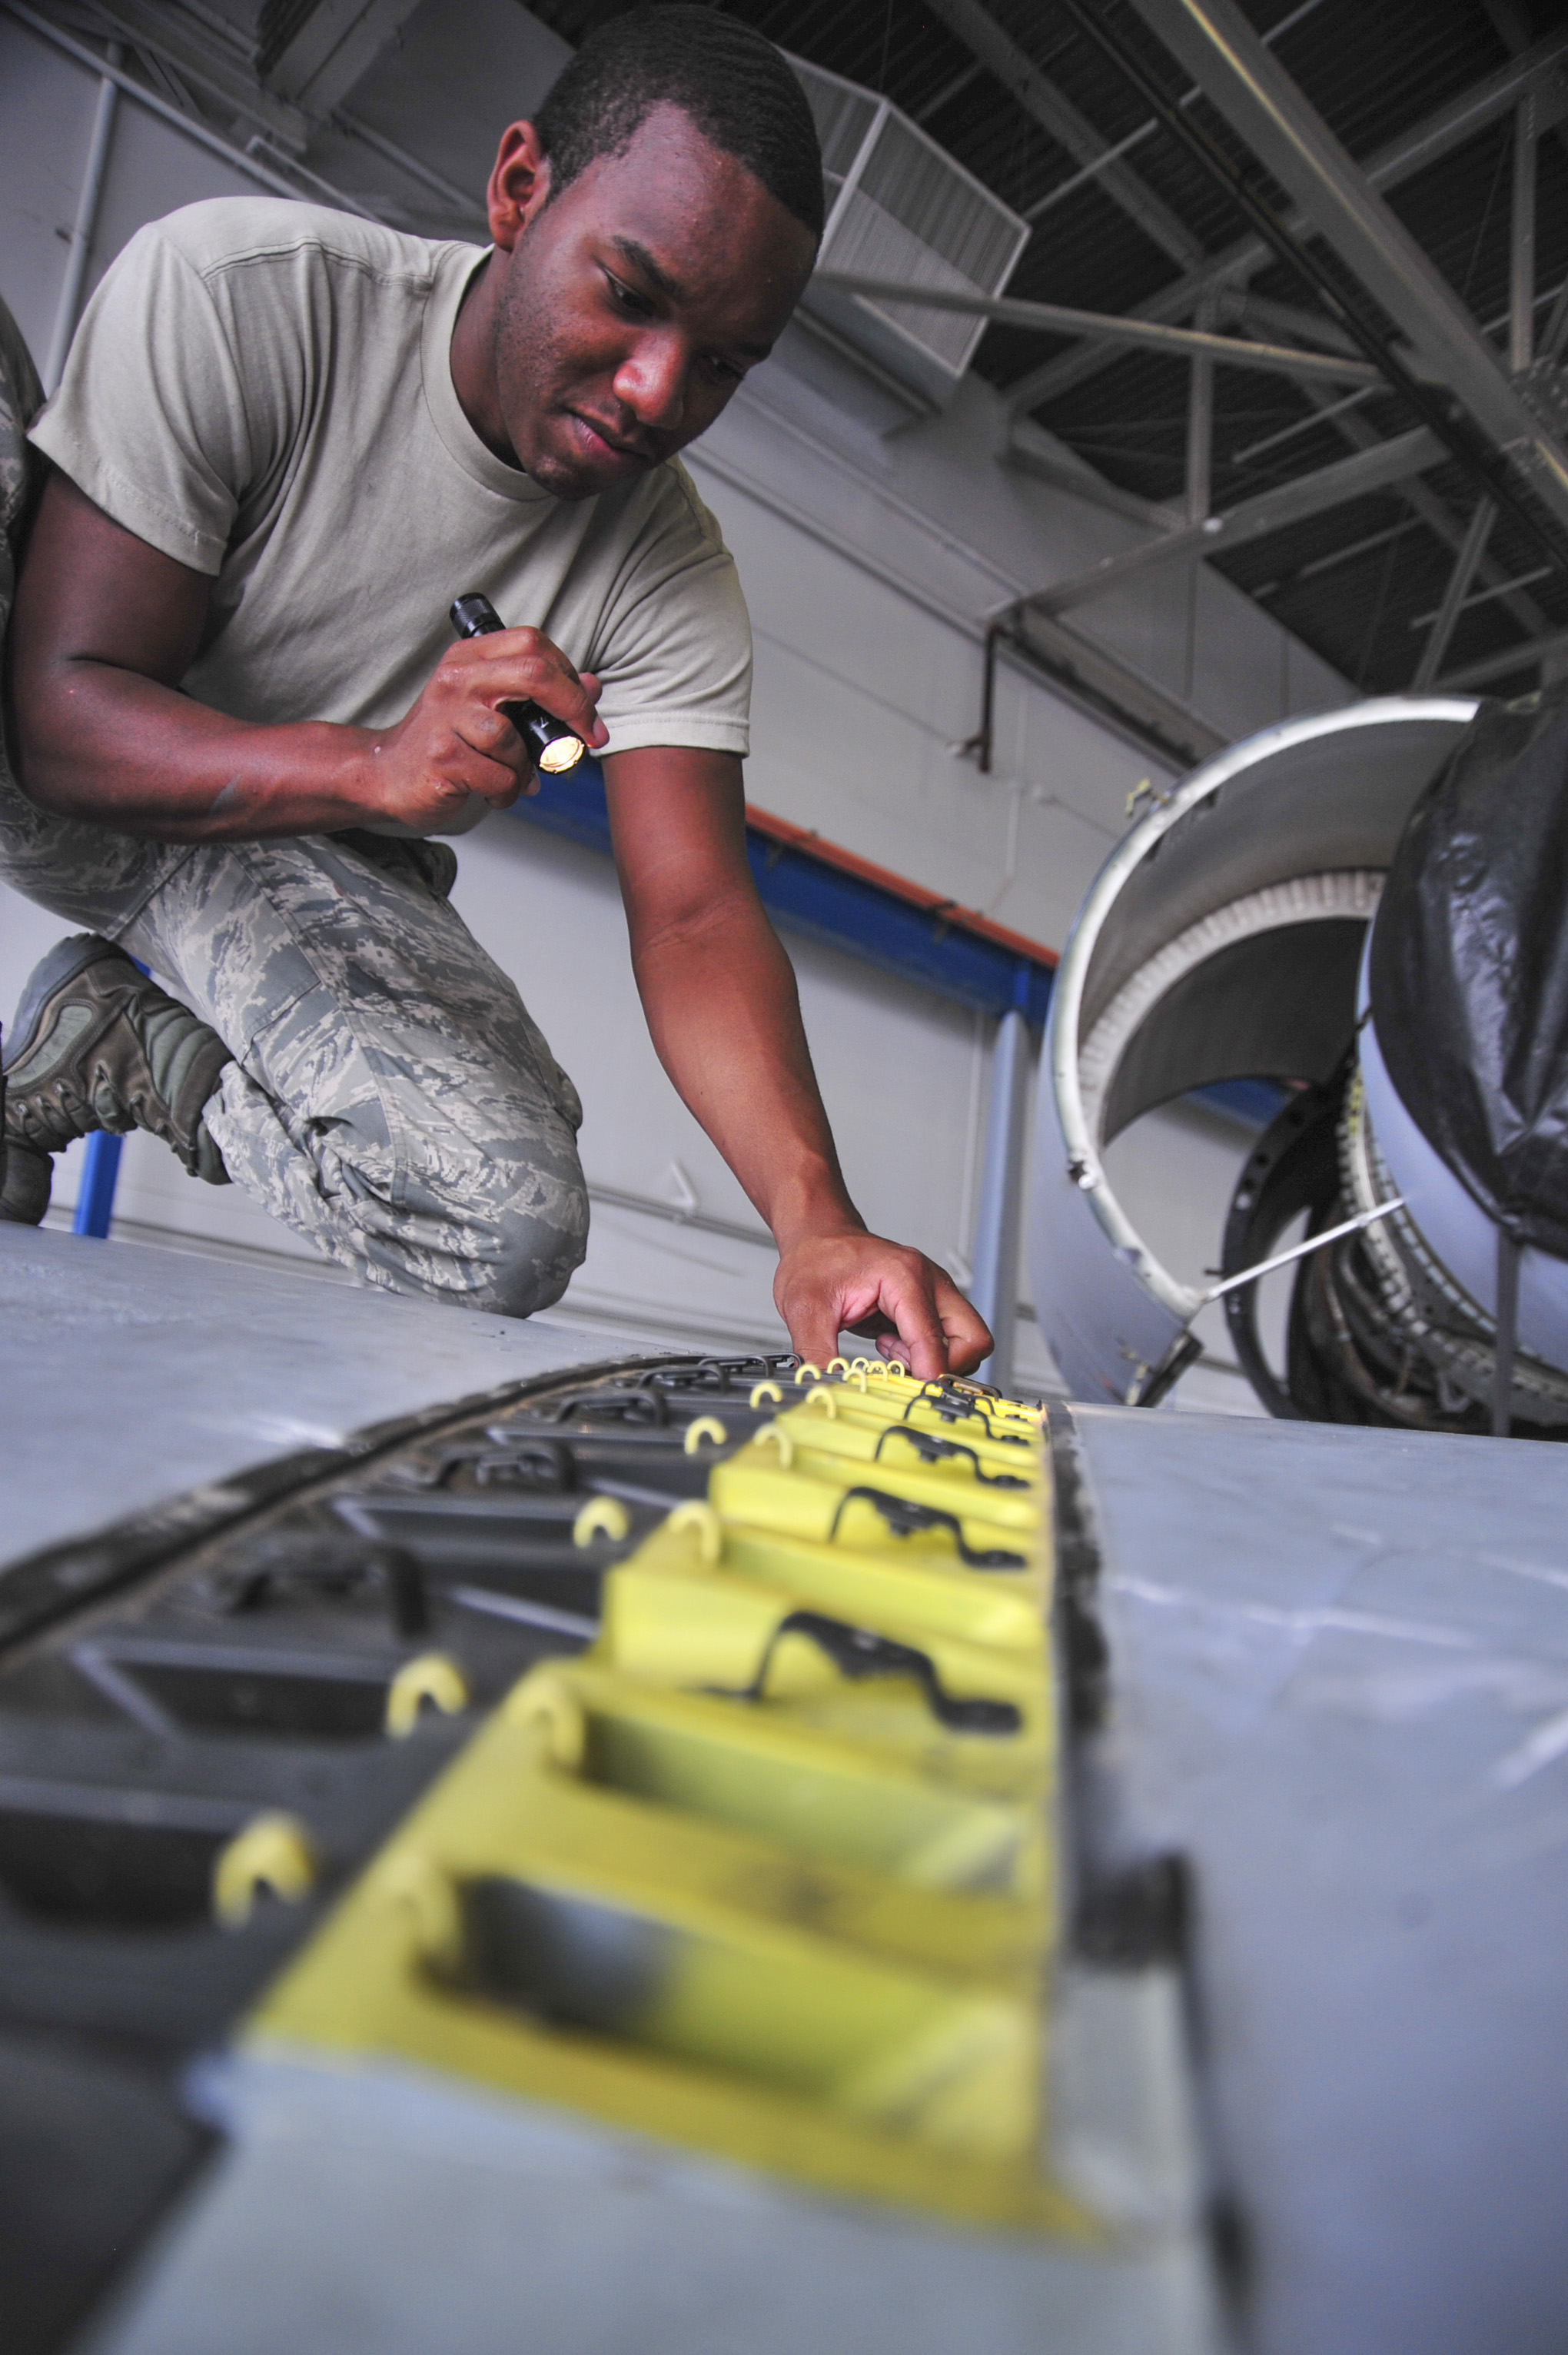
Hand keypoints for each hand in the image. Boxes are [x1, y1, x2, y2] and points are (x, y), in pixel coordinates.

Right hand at [358, 627, 607, 829]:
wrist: (388, 774)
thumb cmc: (446, 741)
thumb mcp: (491, 707)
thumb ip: (539, 695)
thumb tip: (592, 686)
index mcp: (470, 657)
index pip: (533, 644)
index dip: (570, 676)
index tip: (587, 710)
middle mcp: (457, 679)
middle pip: (533, 674)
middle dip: (574, 708)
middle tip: (589, 739)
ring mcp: (446, 717)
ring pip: (513, 737)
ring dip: (525, 767)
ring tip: (514, 778)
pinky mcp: (441, 757)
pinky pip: (498, 777)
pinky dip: (506, 792)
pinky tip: (494, 793)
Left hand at [774, 1229, 992, 1380]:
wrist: (819, 1238)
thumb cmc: (816, 1261)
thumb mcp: (804, 1309)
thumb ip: (817, 1352)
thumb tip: (824, 1388)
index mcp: (905, 1277)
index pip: (933, 1339)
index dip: (925, 1376)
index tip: (906, 1396)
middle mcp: (930, 1283)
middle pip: (973, 1340)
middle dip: (946, 1368)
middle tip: (906, 1372)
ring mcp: (935, 1293)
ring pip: (968, 1342)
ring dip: (934, 1360)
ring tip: (892, 1352)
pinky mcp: (931, 1304)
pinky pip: (948, 1340)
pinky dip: (924, 1353)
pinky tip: (891, 1344)